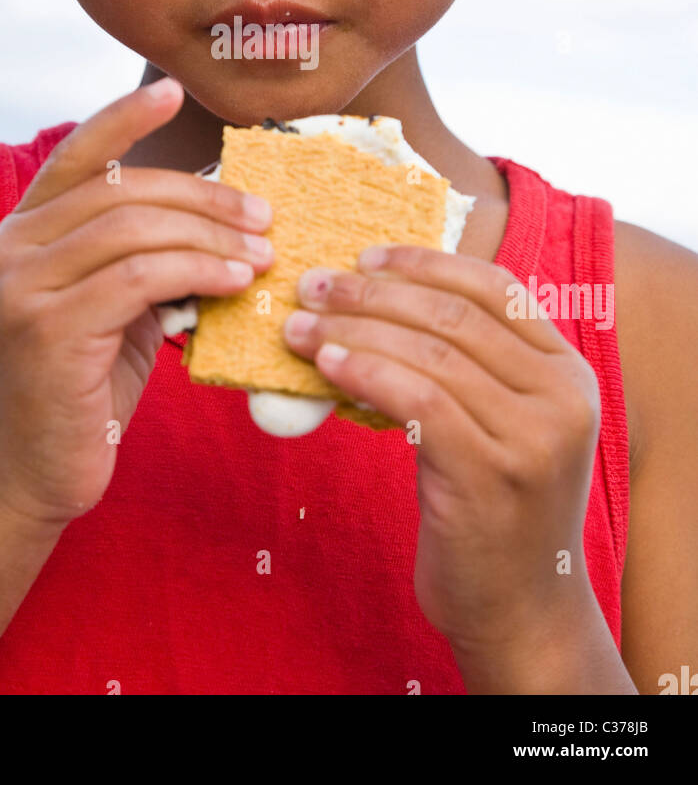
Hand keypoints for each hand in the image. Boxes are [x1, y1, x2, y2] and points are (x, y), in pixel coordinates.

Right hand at [0, 79, 273, 532]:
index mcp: (25, 232)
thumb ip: (141, 263)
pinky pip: (139, 278)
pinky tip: (235, 281)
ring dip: (210, 234)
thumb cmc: (74, 394)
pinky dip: (198, 271)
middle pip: (123, 190)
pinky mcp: (47, 330)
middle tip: (263, 215)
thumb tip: (216, 222)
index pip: (79, 156)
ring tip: (262, 252)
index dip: (126, 118)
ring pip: (134, 228)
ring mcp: (23, 286)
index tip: (175, 90)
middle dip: (204, 196)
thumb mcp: (109, 313)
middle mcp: (13, 246)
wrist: (19, 479)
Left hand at [282, 245, 601, 659]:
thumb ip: (463, 366)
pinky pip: (419, 401)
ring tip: (301, 326)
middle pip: (455, 315)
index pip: (494, 288)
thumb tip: (369, 300)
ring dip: (355, 330)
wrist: (520, 611)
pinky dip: (366, 372)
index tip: (363, 257)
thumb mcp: (495, 424)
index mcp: (567, 371)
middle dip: (373, 293)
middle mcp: (563, 397)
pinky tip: (327, 365)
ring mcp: (533, 438)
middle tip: (313, 285)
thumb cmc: (491, 509)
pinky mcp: (491, 476)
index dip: (424, 263)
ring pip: (432, 353)